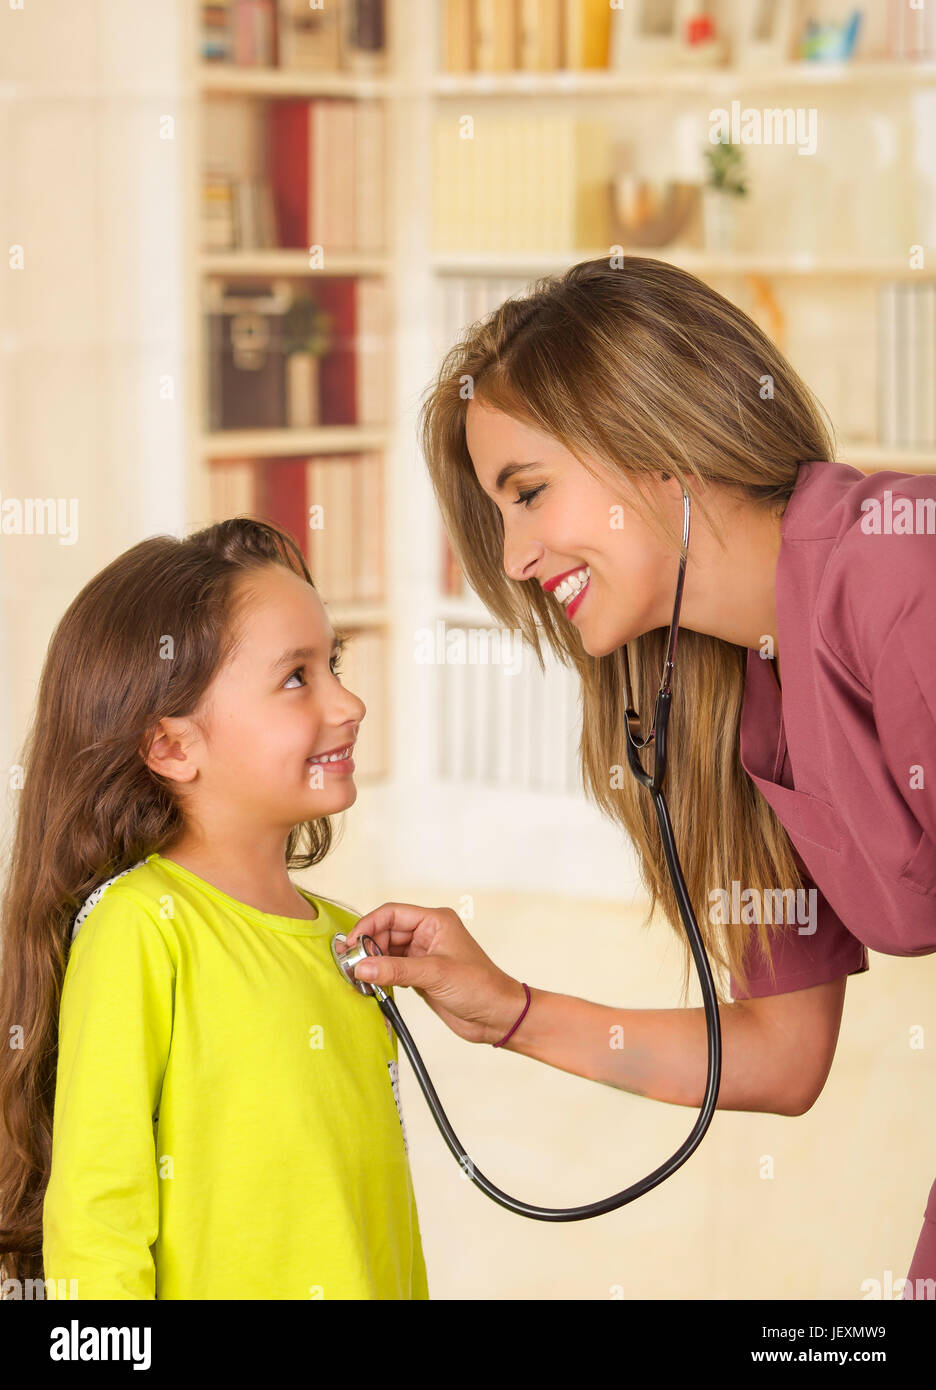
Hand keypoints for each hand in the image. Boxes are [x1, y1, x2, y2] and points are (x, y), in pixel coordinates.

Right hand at [344, 903, 527, 1045]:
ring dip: (372, 963)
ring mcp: (423, 955)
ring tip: (360, 977)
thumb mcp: (435, 974)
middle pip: (386, 932)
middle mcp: (428, 934)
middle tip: (352, 965)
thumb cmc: (481, 987)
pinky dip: (380, 975)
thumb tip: (362, 966)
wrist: (498, 1016)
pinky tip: (373, 984)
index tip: (351, 943)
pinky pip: (392, 969)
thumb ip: (397, 970)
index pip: (392, 914)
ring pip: (387, 952)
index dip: (368, 925)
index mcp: (435, 921)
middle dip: (368, 946)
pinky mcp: (420, 975)